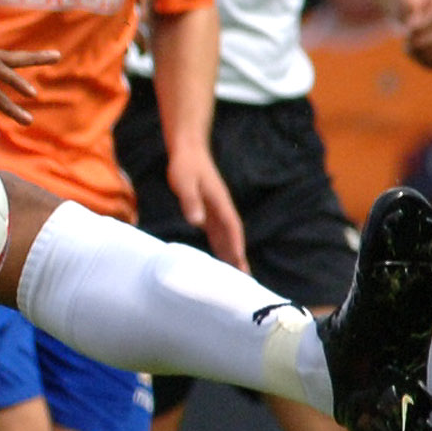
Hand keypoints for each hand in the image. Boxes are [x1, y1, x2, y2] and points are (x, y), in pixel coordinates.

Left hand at [167, 146, 247, 271]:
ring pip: (228, 236)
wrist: (188, 150)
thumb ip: (190, 200)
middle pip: (234, 236)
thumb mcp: (184, 181)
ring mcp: (217, 209)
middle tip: (247, 279)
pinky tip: (222, 258)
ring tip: (240, 275)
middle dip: (240, 257)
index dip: (236, 245)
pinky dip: (223, 246)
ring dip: (233, 254)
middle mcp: (221, 208)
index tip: (240, 262)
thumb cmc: (185, 165)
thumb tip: (197, 221)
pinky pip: (219, 232)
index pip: (231, 227)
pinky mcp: (209, 209)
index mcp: (219, 202)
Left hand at [398, 0, 431, 70]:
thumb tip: (412, 19)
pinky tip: (416, 58)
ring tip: (409, 49)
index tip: (408, 27)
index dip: (422, 24)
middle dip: (422, 39)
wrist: (411, 9)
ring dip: (426, 53)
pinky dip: (431, 64)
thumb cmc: (407, 1)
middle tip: (407, 39)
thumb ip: (408, 2)